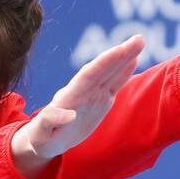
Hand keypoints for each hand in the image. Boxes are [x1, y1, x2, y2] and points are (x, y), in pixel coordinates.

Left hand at [10, 35, 144, 178]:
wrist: (45, 139)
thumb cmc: (40, 136)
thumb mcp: (40, 132)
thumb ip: (49, 120)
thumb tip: (69, 115)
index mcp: (69, 96)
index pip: (89, 75)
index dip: (105, 62)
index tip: (120, 50)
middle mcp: (83, 91)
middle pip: (103, 69)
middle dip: (120, 54)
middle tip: (139, 39)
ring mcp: (92, 95)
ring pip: (111, 73)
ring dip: (125, 58)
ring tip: (139, 42)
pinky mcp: (100, 102)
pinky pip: (114, 84)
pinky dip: (124, 72)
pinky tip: (134, 60)